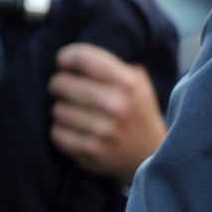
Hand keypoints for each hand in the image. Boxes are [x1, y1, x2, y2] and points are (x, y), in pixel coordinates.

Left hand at [48, 43, 165, 181]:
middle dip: (60, 86)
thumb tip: (70, 56)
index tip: (63, 63)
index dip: (66, 57)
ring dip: (62, 111)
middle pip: (61, 84)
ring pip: (57, 110)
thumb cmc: (138, 112)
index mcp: (128, 83)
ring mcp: (104, 130)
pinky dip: (62, 132)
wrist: (154, 155)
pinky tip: (76, 131)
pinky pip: (57, 133)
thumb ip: (109, 66)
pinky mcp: (92, 151)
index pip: (82, 57)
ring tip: (77, 113)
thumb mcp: (137, 83)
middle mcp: (116, 105)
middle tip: (66, 90)